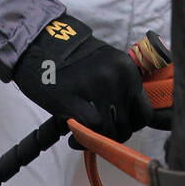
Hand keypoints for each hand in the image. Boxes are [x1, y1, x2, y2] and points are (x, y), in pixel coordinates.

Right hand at [12, 14, 154, 143]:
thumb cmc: (73, 60)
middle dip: (112, 136)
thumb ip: (120, 89)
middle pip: (127, 125)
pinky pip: (91, 129)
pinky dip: (83, 140)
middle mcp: (116, 76)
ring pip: (110, 130)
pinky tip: (73, 139)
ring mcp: (95, 85)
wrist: (40, 45)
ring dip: (97, 140)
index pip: (144, 113)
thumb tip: (127, 122)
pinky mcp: (73, 96)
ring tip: (83, 137)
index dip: (131, 126)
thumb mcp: (106, 66)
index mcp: (127, 69)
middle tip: (98, 135)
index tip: (117, 127)